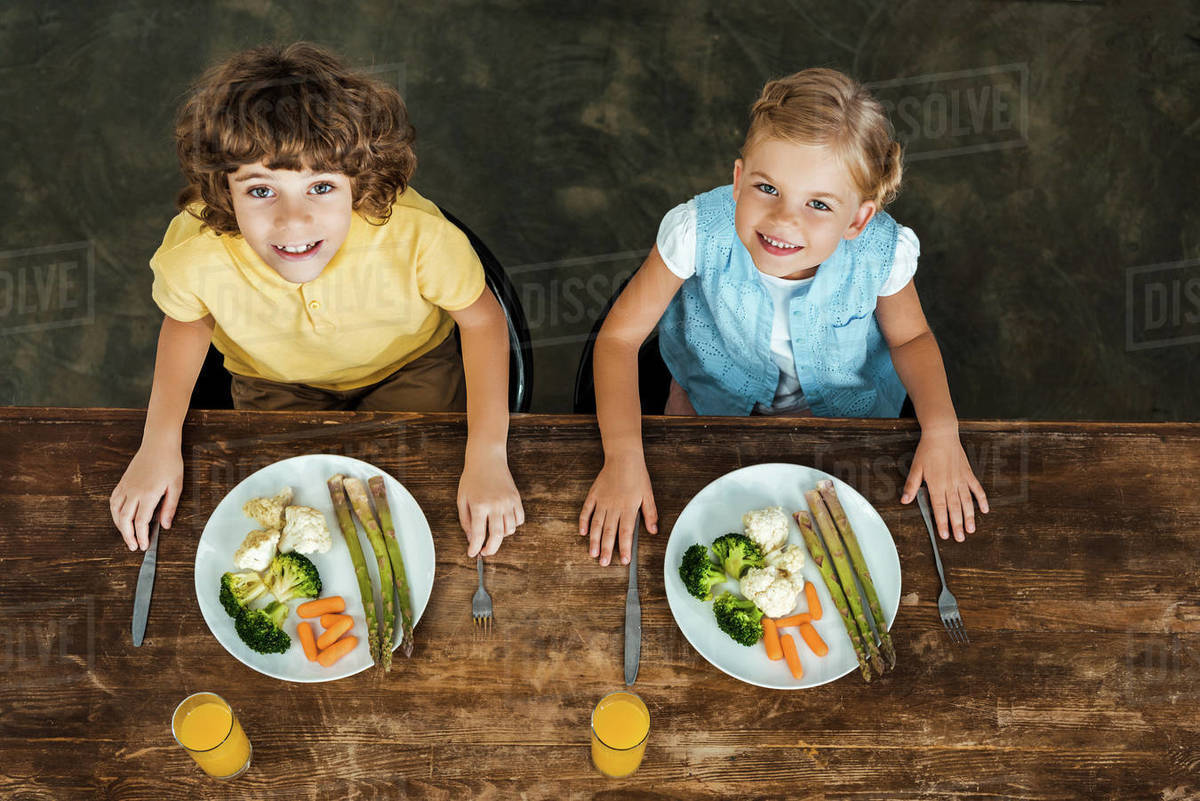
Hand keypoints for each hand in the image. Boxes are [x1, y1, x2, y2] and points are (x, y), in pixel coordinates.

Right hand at [110, 441, 182, 550]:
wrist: (159, 444)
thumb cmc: (170, 463)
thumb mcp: (176, 486)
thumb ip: (170, 507)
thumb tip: (165, 525)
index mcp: (148, 494)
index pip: (140, 522)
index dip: (141, 536)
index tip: (143, 545)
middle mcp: (133, 492)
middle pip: (124, 520)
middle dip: (127, 536)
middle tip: (133, 546)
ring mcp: (126, 486)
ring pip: (115, 511)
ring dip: (119, 526)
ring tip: (127, 535)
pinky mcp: (122, 482)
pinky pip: (113, 500)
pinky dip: (114, 512)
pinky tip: (120, 517)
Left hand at [457, 451, 523, 557]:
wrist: (487, 459)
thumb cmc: (472, 479)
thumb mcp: (462, 499)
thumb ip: (466, 521)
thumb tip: (472, 539)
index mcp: (479, 505)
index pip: (478, 534)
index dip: (475, 547)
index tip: (473, 553)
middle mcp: (495, 505)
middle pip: (497, 536)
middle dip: (491, 549)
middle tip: (485, 552)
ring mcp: (508, 502)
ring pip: (510, 529)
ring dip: (501, 536)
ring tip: (493, 532)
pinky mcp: (516, 498)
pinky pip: (519, 519)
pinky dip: (513, 525)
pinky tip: (503, 522)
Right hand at [578, 451, 657, 565]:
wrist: (623, 457)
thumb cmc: (638, 476)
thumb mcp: (648, 495)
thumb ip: (650, 513)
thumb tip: (653, 531)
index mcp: (629, 508)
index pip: (626, 532)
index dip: (624, 548)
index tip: (623, 560)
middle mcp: (614, 507)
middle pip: (609, 532)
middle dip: (606, 549)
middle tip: (604, 563)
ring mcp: (602, 501)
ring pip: (596, 524)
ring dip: (594, 540)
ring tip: (593, 554)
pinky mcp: (594, 495)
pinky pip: (586, 510)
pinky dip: (583, 522)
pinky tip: (582, 532)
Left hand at [900, 430, 988, 540]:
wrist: (942, 434)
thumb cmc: (927, 450)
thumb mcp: (915, 467)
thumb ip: (911, 485)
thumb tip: (904, 500)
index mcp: (936, 484)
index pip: (939, 508)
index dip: (942, 522)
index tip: (945, 535)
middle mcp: (950, 484)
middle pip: (954, 508)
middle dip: (957, 525)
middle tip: (960, 538)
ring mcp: (961, 479)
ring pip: (967, 502)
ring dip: (970, 517)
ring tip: (971, 530)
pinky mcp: (968, 473)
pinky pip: (977, 489)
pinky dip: (982, 499)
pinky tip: (985, 510)